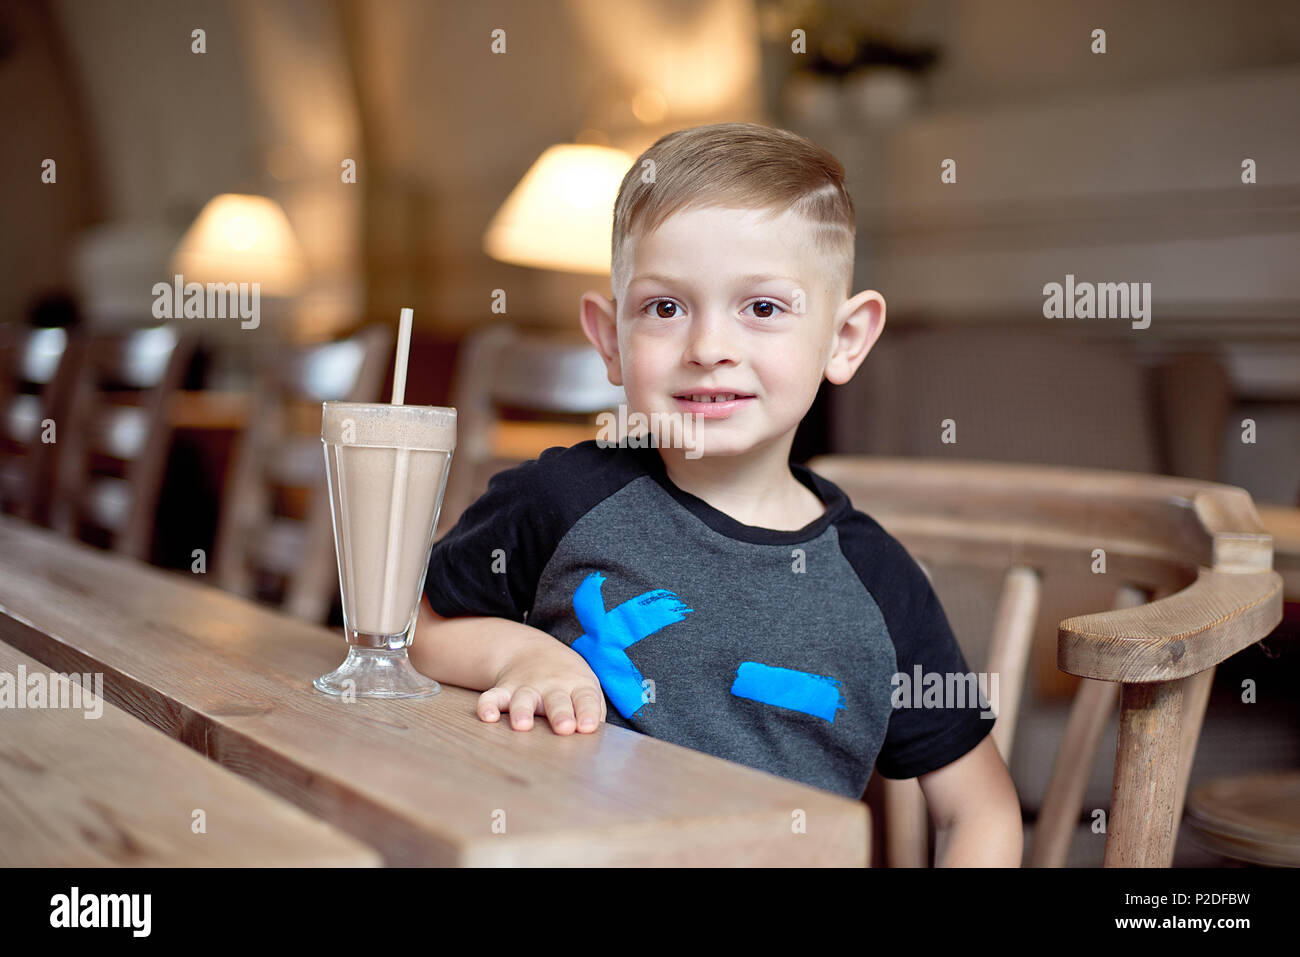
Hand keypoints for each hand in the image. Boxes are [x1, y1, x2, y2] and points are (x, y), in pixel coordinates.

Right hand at [478, 642, 606, 734]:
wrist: (534, 651)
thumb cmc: (568, 682)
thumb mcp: (586, 689)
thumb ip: (593, 713)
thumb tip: (597, 743)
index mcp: (577, 686)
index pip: (585, 699)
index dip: (588, 712)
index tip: (588, 727)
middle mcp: (552, 686)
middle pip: (557, 701)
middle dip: (560, 714)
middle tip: (564, 728)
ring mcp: (527, 687)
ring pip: (524, 699)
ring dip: (522, 712)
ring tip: (522, 725)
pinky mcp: (505, 690)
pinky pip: (493, 697)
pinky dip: (487, 705)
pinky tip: (487, 717)